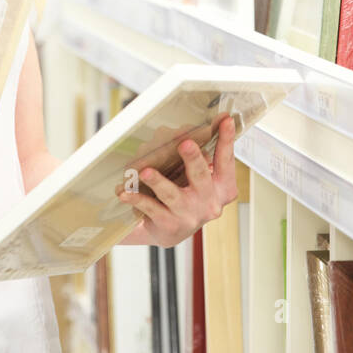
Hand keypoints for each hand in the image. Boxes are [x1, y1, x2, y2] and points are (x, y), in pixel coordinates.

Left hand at [117, 114, 237, 247]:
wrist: (172, 232)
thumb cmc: (189, 198)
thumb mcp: (201, 178)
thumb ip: (203, 157)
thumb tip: (195, 127)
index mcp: (222, 188)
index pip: (225, 161)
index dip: (227, 141)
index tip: (226, 121)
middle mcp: (209, 203)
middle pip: (201, 177)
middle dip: (193, 159)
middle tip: (185, 143)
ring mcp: (189, 215)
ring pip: (172, 195)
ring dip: (158, 182)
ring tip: (146, 172)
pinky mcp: (168, 224)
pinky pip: (150, 208)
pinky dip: (137, 199)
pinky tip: (125, 192)